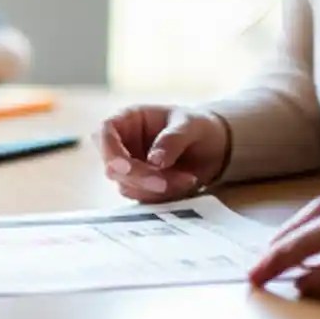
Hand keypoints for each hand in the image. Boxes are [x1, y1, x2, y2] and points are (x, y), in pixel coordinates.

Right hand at [97, 105, 230, 202]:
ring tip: (187, 178)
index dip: (109, 150)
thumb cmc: (198, 126)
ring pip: (128, 186)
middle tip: (166, 182)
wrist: (215, 148)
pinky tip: (185, 183)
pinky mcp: (142, 187)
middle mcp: (124, 144)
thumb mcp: (191, 125)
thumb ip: (173, 139)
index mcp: (129, 120)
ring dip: (156, 189)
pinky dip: (164, 196)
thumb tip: (153, 160)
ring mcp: (131, 168)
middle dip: (139, 177)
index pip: (104, 132)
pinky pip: (144, 198)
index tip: (125, 167)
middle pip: (113, 166)